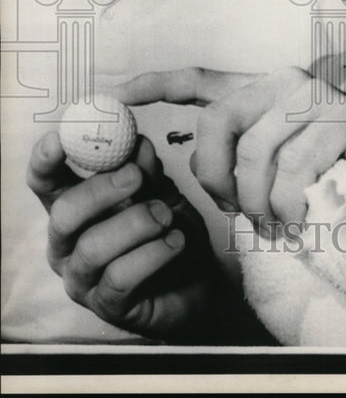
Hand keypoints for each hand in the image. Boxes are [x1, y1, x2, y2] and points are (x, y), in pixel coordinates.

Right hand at [26, 130, 263, 342]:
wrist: (202, 281)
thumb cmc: (171, 230)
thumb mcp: (162, 191)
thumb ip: (146, 170)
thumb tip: (137, 142)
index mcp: (75, 208)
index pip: (45, 182)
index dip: (46, 159)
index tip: (62, 138)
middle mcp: (68, 243)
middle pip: (63, 213)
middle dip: (99, 190)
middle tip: (135, 177)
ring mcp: (83, 278)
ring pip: (92, 247)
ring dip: (135, 224)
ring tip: (166, 215)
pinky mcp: (106, 306)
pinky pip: (120, 277)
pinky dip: (152, 254)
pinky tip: (175, 242)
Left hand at [115, 67, 345, 232]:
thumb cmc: (332, 167)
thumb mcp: (281, 155)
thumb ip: (242, 153)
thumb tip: (199, 172)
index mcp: (261, 88)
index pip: (199, 79)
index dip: (155, 85)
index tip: (115, 97)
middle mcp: (283, 82)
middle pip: (218, 124)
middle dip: (216, 180)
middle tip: (237, 213)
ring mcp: (312, 98)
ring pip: (255, 156)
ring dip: (258, 204)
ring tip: (275, 224)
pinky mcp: (340, 120)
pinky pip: (291, 174)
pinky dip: (289, 207)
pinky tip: (300, 219)